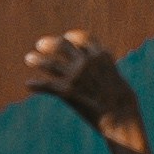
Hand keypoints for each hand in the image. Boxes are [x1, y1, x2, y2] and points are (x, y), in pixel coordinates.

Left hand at [27, 32, 142, 137]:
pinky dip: (36, 85)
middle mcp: (86, 61)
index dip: (73, 37)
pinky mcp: (67, 91)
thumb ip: (105, 72)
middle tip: (40, 44)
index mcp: (101, 55)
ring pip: (50, 64)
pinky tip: (29, 84)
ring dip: (38, 60)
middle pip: (63, 46)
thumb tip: (103, 75)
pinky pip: (47, 86)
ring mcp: (76, 75)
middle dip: (50, 44)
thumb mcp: (116, 79)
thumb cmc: (123, 102)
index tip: (66, 37)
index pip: (83, 38)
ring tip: (29, 58)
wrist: (121, 117)